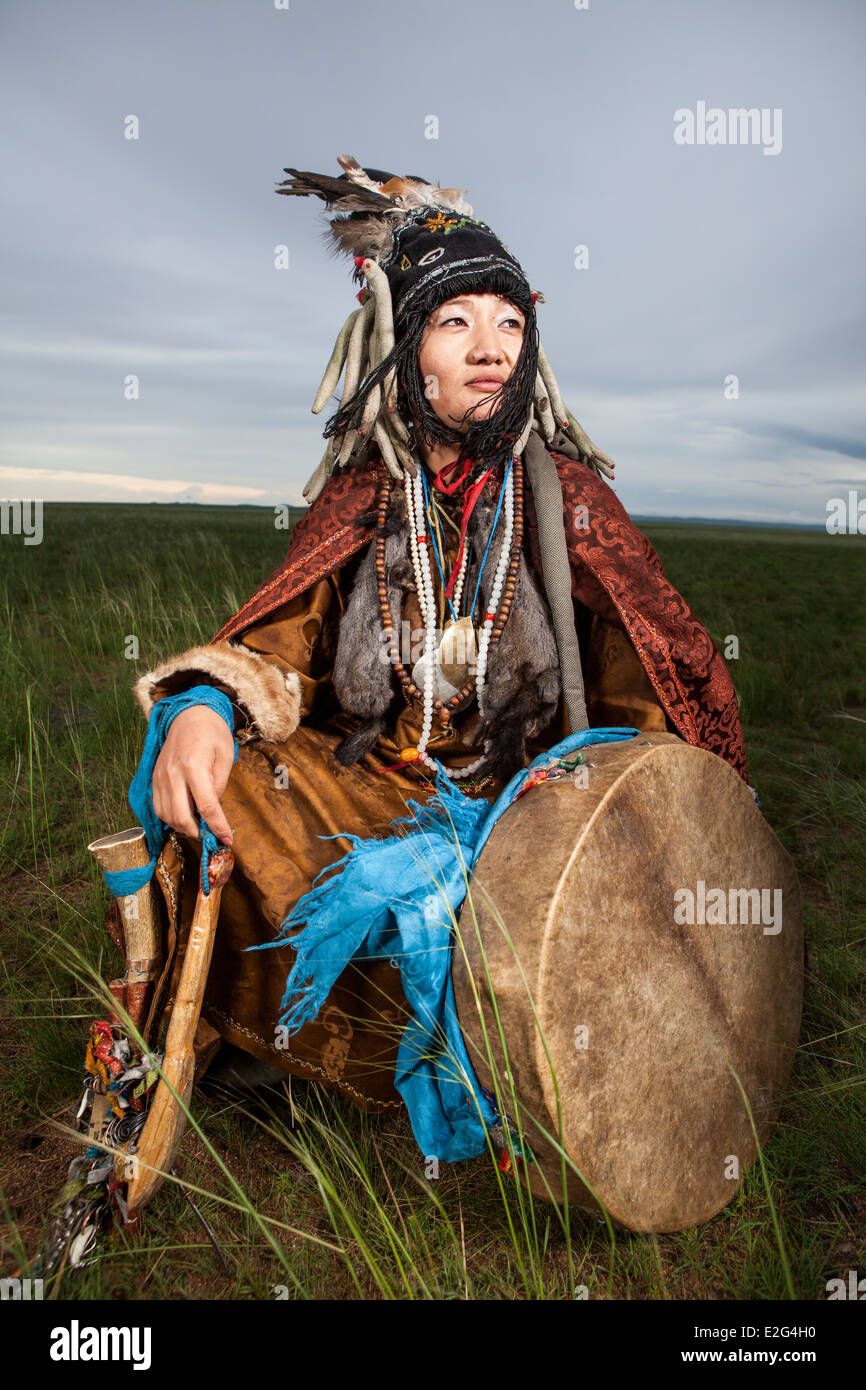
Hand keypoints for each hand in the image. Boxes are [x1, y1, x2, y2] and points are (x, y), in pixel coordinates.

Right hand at [151, 704, 235, 845]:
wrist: (188, 714)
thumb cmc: (212, 732)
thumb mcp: (225, 755)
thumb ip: (220, 784)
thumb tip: (213, 810)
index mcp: (194, 766)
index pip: (206, 806)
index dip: (217, 826)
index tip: (227, 839)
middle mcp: (173, 774)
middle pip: (181, 816)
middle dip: (198, 832)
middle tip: (212, 835)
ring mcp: (160, 776)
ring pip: (166, 815)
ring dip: (183, 827)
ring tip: (199, 827)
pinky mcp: (155, 778)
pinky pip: (158, 806)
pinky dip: (170, 818)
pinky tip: (184, 817)